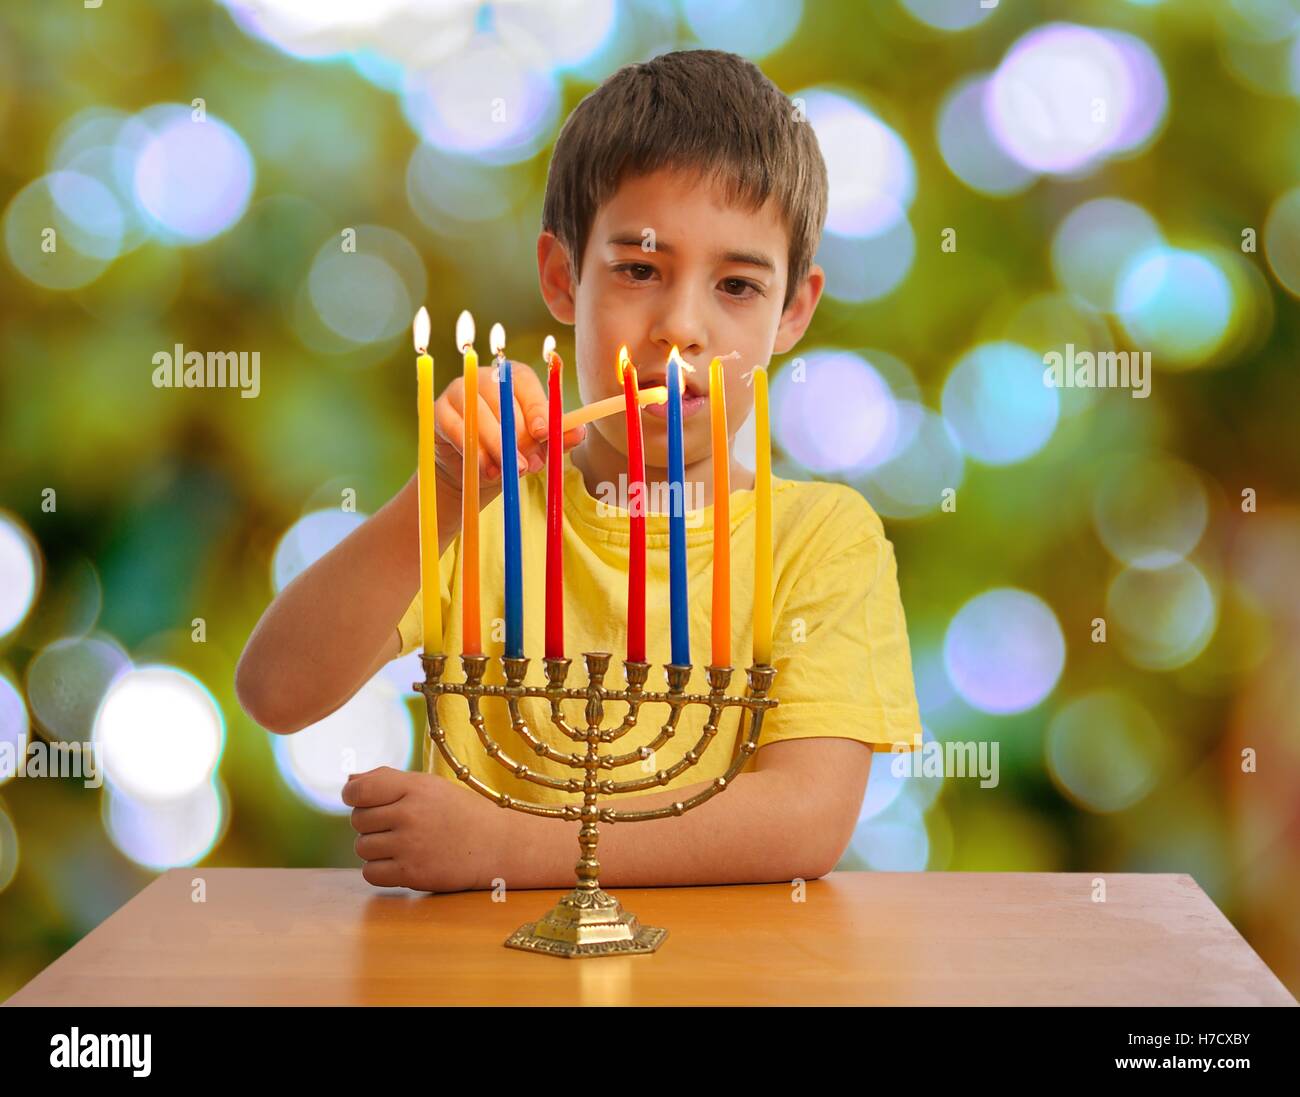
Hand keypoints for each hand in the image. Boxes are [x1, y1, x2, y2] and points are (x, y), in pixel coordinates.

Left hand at [344, 765, 503, 892]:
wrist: (496, 846)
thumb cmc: (458, 812)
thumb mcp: (428, 786)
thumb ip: (387, 780)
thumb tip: (348, 783)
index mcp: (414, 787)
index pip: (359, 791)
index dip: (353, 797)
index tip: (361, 801)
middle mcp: (410, 814)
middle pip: (357, 820)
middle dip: (371, 823)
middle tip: (397, 825)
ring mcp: (410, 845)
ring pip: (362, 848)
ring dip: (376, 848)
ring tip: (403, 844)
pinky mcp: (412, 874)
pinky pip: (370, 873)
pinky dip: (380, 870)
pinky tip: (402, 862)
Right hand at [432, 359, 586, 502]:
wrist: (475, 469)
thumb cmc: (511, 449)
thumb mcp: (536, 446)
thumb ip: (556, 438)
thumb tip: (580, 433)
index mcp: (513, 377)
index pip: (525, 383)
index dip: (535, 408)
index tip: (544, 433)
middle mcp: (484, 376)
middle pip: (501, 400)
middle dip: (516, 436)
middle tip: (527, 465)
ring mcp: (459, 391)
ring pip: (479, 415)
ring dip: (496, 447)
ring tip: (508, 473)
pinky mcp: (440, 410)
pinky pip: (457, 430)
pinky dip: (474, 452)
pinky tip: (487, 471)